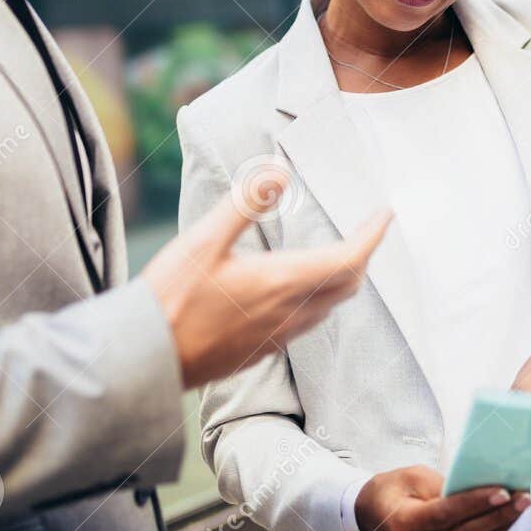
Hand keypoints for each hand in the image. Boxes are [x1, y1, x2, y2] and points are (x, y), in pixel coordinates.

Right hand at [142, 169, 391, 388]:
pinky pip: (306, 324)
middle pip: (346, 286)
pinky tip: (300, 290)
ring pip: (328, 308)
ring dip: (342, 280)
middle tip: (365, 232)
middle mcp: (288, 314)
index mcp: (281, 283)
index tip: (384, 215)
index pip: (349, 260)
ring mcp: (277, 338)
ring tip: (340, 255)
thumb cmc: (170, 297)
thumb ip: (245, 203)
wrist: (146, 359)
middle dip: (362, 256)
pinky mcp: (261, 351)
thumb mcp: (203, 240)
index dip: (372, 237)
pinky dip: (319, 301)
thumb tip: (280, 172)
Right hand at [354, 465, 529, 530]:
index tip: (503, 492)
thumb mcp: (414, 477)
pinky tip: (510, 523)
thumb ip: (444, 486)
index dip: (475, 504)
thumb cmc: (395, 491)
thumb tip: (481, 486)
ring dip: (501, 529)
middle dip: (497, 517)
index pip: (445, 514)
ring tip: (522, 509)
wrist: (375, 513)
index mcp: (405, 524)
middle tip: (523, 499)